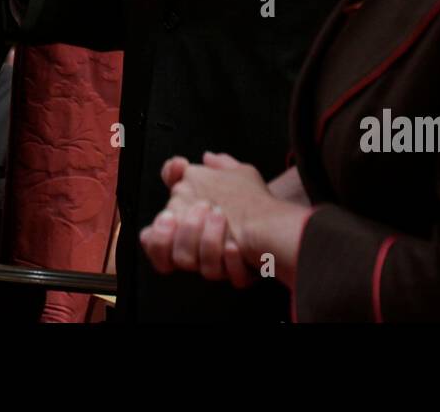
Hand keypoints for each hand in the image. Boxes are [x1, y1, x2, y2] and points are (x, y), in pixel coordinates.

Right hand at [140, 152, 279, 287]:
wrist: (282, 217)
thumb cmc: (253, 199)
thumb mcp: (230, 174)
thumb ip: (200, 168)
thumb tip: (178, 164)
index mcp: (190, 230)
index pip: (157, 244)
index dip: (157, 238)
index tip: (169, 217)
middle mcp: (201, 251)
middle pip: (178, 257)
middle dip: (186, 233)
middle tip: (202, 208)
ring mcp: (221, 266)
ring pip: (203, 268)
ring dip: (210, 241)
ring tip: (222, 217)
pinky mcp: (240, 275)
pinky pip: (231, 276)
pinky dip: (232, 261)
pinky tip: (236, 245)